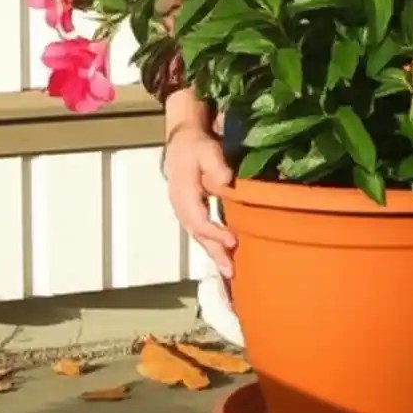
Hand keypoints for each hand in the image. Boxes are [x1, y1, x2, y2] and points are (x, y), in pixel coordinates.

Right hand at [164, 123, 236, 276]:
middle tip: (230, 272)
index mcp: (183, 193)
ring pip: (197, 236)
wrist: (181, 141)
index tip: (233, 241)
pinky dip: (210, 245)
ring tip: (229, 271)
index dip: (214, 232)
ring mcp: (183, 210)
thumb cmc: (196, 146)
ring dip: (213, 254)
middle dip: (214, 253)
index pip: (198, 219)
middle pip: (197, 234)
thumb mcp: (206, 150)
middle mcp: (180, 206)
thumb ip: (215, 165)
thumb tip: (226, 181)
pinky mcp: (189, 211)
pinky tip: (223, 256)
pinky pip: (199, 232)